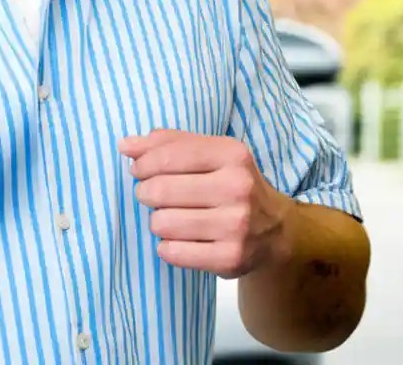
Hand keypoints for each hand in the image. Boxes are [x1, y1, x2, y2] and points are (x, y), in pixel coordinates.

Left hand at [118, 129, 293, 278]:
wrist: (276, 231)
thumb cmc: (230, 184)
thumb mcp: (209, 154)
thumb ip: (167, 143)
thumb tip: (126, 145)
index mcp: (231, 154)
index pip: (166, 156)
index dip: (142, 165)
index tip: (139, 171)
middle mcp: (237, 188)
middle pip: (159, 191)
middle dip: (146, 194)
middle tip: (154, 197)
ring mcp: (237, 225)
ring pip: (162, 223)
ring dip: (157, 222)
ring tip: (171, 219)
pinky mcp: (231, 258)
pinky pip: (172, 253)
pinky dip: (167, 247)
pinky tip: (180, 241)